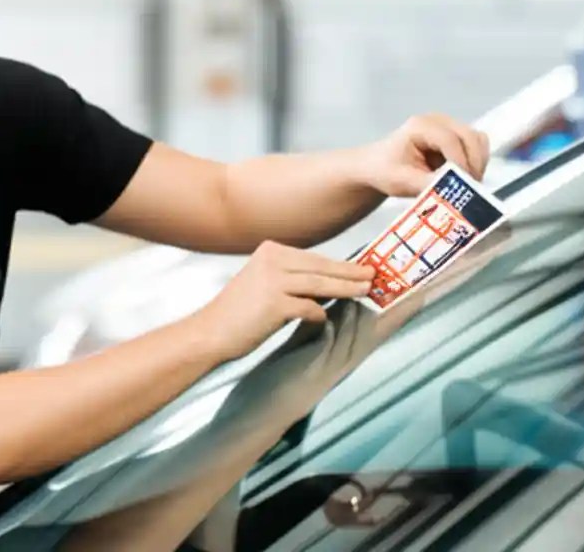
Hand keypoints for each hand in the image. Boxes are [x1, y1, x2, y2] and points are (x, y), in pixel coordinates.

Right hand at [192, 241, 374, 360]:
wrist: (210, 332)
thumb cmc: (239, 312)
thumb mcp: (263, 281)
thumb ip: (292, 277)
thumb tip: (329, 281)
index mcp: (270, 251)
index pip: (313, 257)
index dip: (339, 264)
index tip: (360, 267)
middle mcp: (271, 260)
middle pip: (321, 267)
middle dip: (350, 273)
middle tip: (373, 276)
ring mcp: (272, 281)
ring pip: (320, 285)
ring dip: (346, 289)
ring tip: (365, 291)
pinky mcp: (274, 305)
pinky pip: (308, 308)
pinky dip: (318, 314)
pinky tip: (324, 318)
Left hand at [357, 114, 489, 198]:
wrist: (378, 166)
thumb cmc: (386, 171)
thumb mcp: (403, 182)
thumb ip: (429, 185)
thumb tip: (455, 191)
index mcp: (420, 126)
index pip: (449, 140)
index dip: (460, 163)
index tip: (463, 186)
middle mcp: (438, 121)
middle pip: (469, 136)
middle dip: (473, 164)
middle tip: (470, 189)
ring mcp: (449, 126)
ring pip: (477, 140)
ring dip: (477, 163)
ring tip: (467, 184)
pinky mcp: (456, 136)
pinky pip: (476, 146)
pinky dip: (476, 162)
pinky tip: (464, 177)